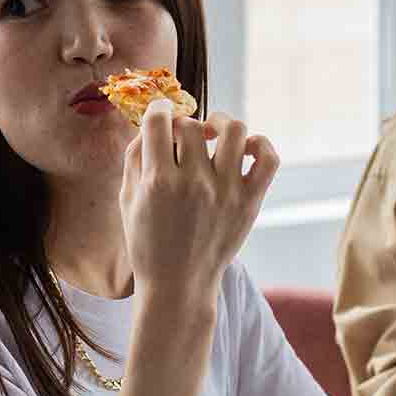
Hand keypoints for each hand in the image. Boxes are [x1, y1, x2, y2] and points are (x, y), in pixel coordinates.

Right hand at [121, 101, 277, 302]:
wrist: (178, 285)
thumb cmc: (148, 244)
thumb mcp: (127, 200)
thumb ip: (134, 158)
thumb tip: (150, 124)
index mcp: (158, 182)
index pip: (160, 120)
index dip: (159, 111)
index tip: (161, 116)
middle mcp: (193, 184)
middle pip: (193, 126)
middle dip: (184, 126)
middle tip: (183, 141)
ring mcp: (225, 192)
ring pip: (234, 131)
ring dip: (221, 124)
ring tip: (214, 135)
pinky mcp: (249, 202)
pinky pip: (267, 158)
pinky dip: (259, 144)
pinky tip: (243, 150)